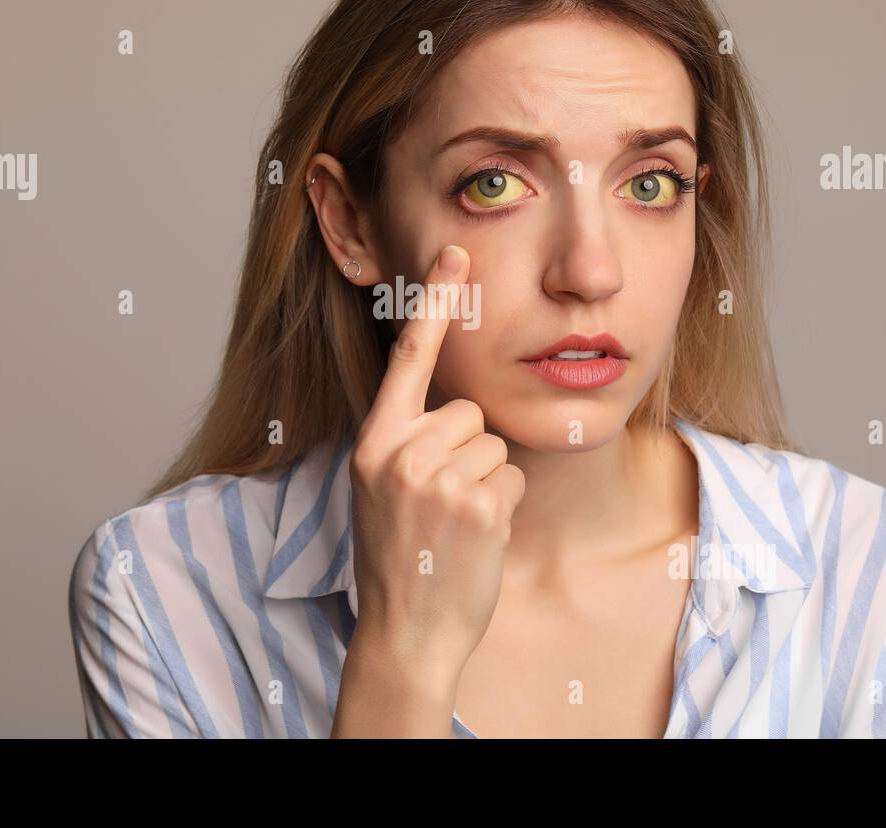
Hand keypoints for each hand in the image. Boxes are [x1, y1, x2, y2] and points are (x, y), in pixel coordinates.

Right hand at [346, 243, 524, 681]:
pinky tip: (476, 539)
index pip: (407, 358)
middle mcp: (400, 453)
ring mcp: (439, 479)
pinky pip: (514, 478)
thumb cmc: (399, 557)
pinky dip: (504, 507)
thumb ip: (408, 441)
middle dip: (468, 450)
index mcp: (372, 442)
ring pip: (495, 445)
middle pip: (468, 411)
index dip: (434, 302)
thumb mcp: (380, 489)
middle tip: (441, 504)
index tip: (455, 253)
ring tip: (454, 524)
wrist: (407, 631)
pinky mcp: (479, 505)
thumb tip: (458, 408)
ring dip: (487, 482)